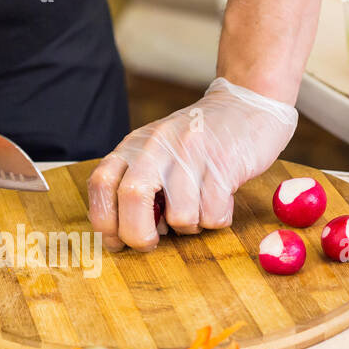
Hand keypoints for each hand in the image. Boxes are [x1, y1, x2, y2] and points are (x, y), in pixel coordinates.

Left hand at [87, 77, 297, 250]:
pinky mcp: (224, 164)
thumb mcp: (154, 152)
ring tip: (199, 208)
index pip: (102, 183)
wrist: (246, 105)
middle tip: (152, 242)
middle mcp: (158, 145)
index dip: (104, 221)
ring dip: (189, 227)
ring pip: (179, 216)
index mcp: (135, 145)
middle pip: (132, 198)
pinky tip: (221, 200)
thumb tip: (121, 235)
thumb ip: (134, 184)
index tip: (116, 242)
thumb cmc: (196, 141)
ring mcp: (191, 153)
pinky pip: (213, 215)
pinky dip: (216, 219)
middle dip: (138, 235)